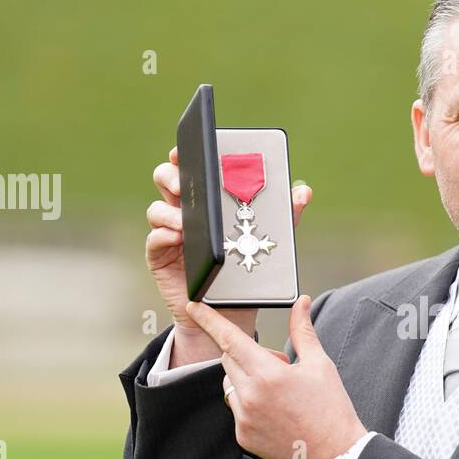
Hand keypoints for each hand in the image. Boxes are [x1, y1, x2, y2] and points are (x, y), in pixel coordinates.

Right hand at [146, 145, 311, 363]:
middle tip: (185, 182)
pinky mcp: (161, 257)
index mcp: (206, 200)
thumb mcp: (268, 239)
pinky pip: (154, 239)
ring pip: (156, 209)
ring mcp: (170, 233)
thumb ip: (285, 215)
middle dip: (172, 175)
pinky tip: (178, 237)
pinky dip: (163, 235)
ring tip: (186, 220)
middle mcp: (184, 211)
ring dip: (169, 210)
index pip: (191, 168)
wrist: (230, 312)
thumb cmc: (245, 270)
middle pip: (165, 179)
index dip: (185, 153)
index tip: (188, 147)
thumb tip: (304, 191)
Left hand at [187, 294, 367, 458]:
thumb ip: (303, 330)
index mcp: (268, 374)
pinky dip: (249, 404)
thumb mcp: (320, 365)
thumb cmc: (331, 411)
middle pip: (229, 360)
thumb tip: (301, 303)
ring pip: (230, 385)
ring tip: (277, 392)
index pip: (230, 339)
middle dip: (246, 354)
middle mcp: (250, 396)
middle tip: (278, 366)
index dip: (209, 320)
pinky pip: (236, 409)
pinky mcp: (243, 436)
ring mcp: (244, 419)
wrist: (335, 455)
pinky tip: (275, 412)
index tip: (195, 307)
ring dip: (245, 379)